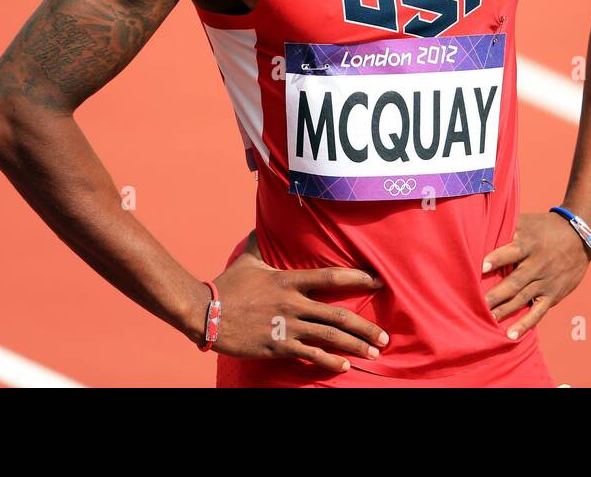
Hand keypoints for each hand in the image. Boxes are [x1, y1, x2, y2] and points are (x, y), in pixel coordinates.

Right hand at [208, 231, 389, 372]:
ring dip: (355, 346)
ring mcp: (286, 326)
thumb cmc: (228, 286)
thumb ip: (259, 243)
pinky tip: (344, 367)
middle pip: (338, 315)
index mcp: (289, 280)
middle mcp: (293, 303)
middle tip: (385, 337)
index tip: (378, 281)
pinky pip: (309, 354)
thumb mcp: (247, 260)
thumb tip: (260, 224)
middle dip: (365, 328)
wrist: (205, 312)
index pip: (331, 276)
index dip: (357, 278)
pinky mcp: (276, 346)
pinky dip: (329, 361)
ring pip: (329, 337)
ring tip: (373, 353)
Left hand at [482, 211, 590, 340]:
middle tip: (477, 303)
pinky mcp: (553, 294)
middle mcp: (538, 264)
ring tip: (487, 320)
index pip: (512, 252)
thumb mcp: (528, 222)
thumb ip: (507, 226)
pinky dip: (525, 324)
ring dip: (505, 310)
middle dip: (496, 294)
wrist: (580, 236)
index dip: (497, 259)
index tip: (480, 267)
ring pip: (523, 298)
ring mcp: (546, 281)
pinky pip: (538, 311)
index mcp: (529, 243)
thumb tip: (479, 226)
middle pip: (515, 281)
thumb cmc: (545, 228)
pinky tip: (511, 334)